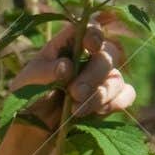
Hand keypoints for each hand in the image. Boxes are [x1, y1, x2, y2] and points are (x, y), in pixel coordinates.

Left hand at [10, 15, 136, 128]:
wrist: (33, 126)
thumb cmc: (29, 95)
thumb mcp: (29, 82)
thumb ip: (46, 72)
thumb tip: (67, 66)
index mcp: (70, 43)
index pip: (91, 28)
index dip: (95, 34)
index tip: (90, 46)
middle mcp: (91, 56)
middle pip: (109, 54)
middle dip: (94, 75)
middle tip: (75, 93)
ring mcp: (103, 77)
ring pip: (117, 79)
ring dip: (99, 95)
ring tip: (76, 110)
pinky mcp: (111, 98)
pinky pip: (126, 95)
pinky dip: (114, 104)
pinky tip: (97, 113)